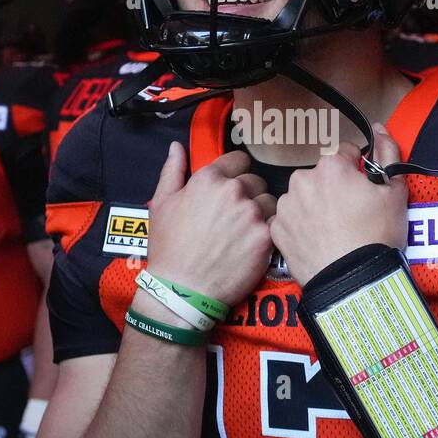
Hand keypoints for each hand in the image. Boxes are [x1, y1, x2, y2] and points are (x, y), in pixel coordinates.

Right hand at [144, 141, 275, 308]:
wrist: (182, 290)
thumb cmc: (169, 248)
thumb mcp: (161, 204)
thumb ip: (173, 170)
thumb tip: (177, 147)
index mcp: (209, 179)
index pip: (239, 160)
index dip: (235, 173)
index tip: (231, 188)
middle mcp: (234, 191)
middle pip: (256, 181)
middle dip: (248, 194)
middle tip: (234, 216)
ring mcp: (252, 214)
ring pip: (270, 202)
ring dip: (261, 212)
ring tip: (244, 231)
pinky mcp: (266, 238)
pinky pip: (276, 224)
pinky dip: (268, 232)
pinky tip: (253, 244)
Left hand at [270, 124, 406, 285]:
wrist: (354, 280)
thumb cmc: (377, 236)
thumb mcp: (395, 192)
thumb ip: (388, 153)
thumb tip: (380, 128)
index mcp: (331, 166)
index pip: (345, 155)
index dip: (357, 172)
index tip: (363, 192)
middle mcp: (302, 180)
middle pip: (321, 176)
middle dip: (333, 189)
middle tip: (349, 215)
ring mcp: (286, 206)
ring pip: (303, 197)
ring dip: (314, 206)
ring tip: (332, 230)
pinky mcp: (277, 230)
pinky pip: (290, 220)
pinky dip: (300, 227)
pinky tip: (317, 240)